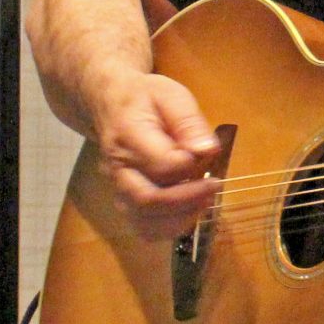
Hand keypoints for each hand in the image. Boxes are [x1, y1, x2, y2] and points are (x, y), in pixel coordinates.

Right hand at [89, 70, 221, 239]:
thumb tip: (207, 151)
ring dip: (182, 218)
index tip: (207, 154)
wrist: (109, 105)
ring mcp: (118, 188)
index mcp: (128, 136)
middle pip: (147, 200)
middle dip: (188, 200)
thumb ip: (189, 121)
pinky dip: (170, 228)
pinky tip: (190, 211)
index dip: (190, 166)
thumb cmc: (145, 99)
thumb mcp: (171, 96)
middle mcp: (118, 168)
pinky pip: (143, 228)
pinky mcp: (124, 201)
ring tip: (206, 200)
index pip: (162, 164)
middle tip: (214, 185)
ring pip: (144, 221)